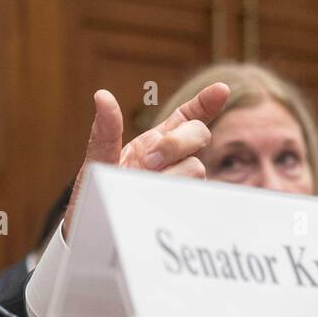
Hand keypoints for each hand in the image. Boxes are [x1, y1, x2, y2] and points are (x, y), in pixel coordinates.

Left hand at [61, 82, 230, 236]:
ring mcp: (181, 180)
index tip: (221, 90)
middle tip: (149, 161)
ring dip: (172, 174)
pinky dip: (176, 192)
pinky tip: (158, 198)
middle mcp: (174, 158)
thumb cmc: (97, 189)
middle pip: (199, 134)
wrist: (96, 227)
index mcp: (156, 141)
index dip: (206, 103)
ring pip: (196, 166)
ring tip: (144, 186)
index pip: (188, 117)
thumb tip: (102, 95)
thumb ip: (104, 130)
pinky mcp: (185, 203)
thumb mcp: (99, 158)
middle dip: (178, 142)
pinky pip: (195, 194)